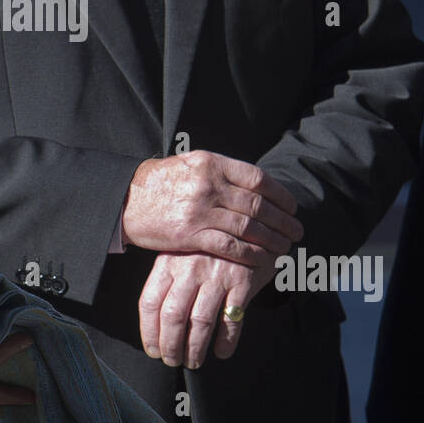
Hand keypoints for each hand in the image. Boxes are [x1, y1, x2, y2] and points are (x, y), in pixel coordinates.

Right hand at [122, 152, 302, 262]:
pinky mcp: (191, 234)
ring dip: (272, 239)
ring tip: (286, 247)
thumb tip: (253, 183)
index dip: (280, 194)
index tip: (292, 207)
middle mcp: (209, 185)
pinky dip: (251, 253)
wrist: (126, 199)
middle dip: (283, 220)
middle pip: (257, 204)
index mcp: (212, 164)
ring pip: (248, 226)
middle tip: (297, 231)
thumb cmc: (160, 182)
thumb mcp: (191, 164)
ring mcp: (200, 210)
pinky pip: (229, 245)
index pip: (257, 179)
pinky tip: (263, 258)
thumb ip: (221, 171)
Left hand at [139, 249, 277, 368]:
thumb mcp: (182, 252)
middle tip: (173, 360)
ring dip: (195, 349)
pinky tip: (221, 351)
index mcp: (168, 261)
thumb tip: (154, 322)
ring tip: (194, 361)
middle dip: (170, 346)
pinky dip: (225, 341)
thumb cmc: (210, 245)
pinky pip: (231, 320)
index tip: (153, 349)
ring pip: (200, 322)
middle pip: (173, 316)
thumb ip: (167, 279)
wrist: (250, 223)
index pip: (150, 302)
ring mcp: (217, 274)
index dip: (149, 332)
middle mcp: (190, 268)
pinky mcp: (243, 281)